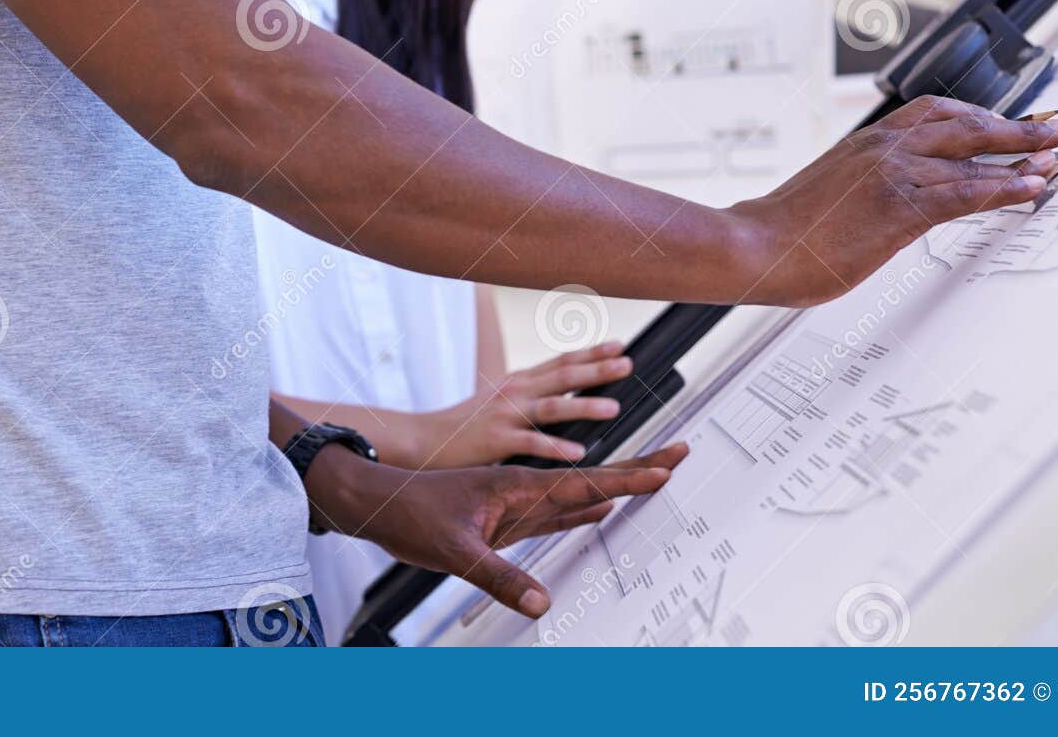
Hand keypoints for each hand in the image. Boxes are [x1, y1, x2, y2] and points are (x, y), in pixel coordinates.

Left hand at [307, 440, 687, 618]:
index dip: (630, 474)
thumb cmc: (412, 515)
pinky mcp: (506, 519)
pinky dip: (584, 510)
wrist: (379, 504)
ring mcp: (518, 504)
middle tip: (677, 455)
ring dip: (616, 487)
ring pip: (579, 495)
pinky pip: (556, 515)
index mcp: (520, 486)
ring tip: (651, 479)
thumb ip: (500, 576)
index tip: (667, 463)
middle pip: (594, 479)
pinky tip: (601, 510)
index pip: (588, 481)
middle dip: (637, 468)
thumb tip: (543, 603)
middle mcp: (525, 490)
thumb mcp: (455, 551)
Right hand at [408, 342, 632, 467]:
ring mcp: (506, 414)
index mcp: (519, 382)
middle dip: (596, 369)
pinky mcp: (496, 440)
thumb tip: (563, 396)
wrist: (424, 441)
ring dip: (583, 405)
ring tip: (613, 408)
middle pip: (562, 376)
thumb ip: (530, 398)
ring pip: (552, 406)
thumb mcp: (500, 403)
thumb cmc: (466, 428)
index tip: (619, 345)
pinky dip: (557, 446)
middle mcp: (515, 392)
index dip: (590, 352)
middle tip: (626, 364)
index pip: (561, 362)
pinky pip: (532, 444)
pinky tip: (579, 451)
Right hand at [727, 95, 1057, 307]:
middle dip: (1015, 125)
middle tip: (1052, 126)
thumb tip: (890, 201)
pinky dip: (1005, 188)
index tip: (1009, 120)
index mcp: (866, 140)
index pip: (936, 112)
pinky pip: (966, 192)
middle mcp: (883, 146)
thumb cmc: (788, 230)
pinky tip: (1030, 189)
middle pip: (965, 122)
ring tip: (1055, 154)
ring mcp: (893, 173)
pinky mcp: (901, 206)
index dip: (980, 114)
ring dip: (1022, 153)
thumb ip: (866, 184)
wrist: (757, 245)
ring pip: (972, 152)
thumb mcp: (833, 190)